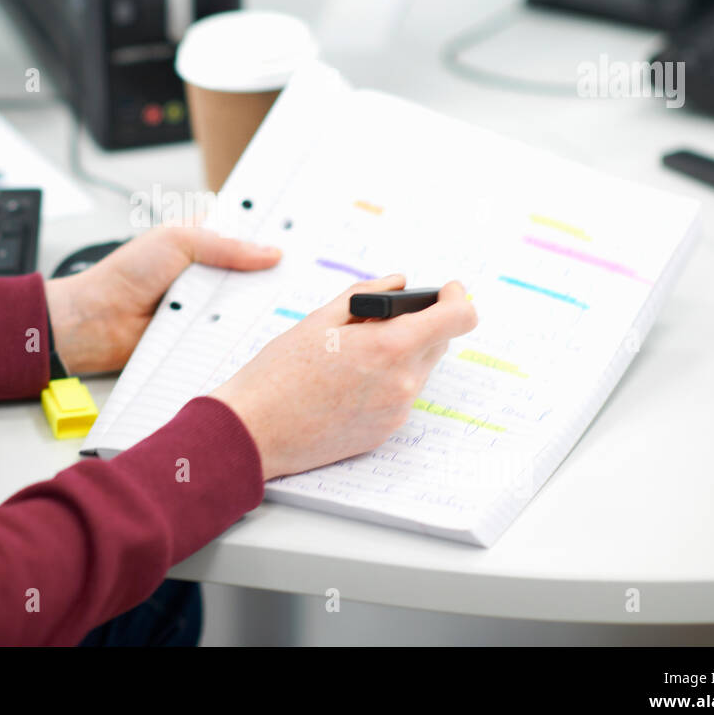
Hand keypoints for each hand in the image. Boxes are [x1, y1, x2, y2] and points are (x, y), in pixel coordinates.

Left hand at [43, 225, 280, 373]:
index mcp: (202, 237)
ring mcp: (206, 301)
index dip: (270, 232)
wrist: (97, 322)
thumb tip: (270, 252)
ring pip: (246, 300)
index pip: (245, 231)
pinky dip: (241, 328)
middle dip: (272, 270)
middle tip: (306, 270)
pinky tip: (261, 325)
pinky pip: (231, 328)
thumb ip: (225, 245)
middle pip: (252, 268)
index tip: (302, 233)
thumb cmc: (124, 274)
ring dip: (258, 301)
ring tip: (292, 296)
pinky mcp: (204, 331)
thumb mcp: (178, 241)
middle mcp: (207, 269)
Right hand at [211, 275, 477, 480]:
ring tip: (349, 356)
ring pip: (417, 369)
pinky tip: (345, 383)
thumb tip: (398, 283)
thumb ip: (366, 296)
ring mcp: (396, 411)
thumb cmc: (278, 374)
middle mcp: (403, 383)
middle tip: (375, 321)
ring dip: (398, 354)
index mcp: (390, 347)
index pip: (458, 318)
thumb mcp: (319, 320)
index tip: (445, 290)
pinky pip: (399, 395)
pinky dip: (385, 381)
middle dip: (417, 324)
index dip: (456, 298)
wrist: (255, 431)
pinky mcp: (385, 431)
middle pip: (438, 342)